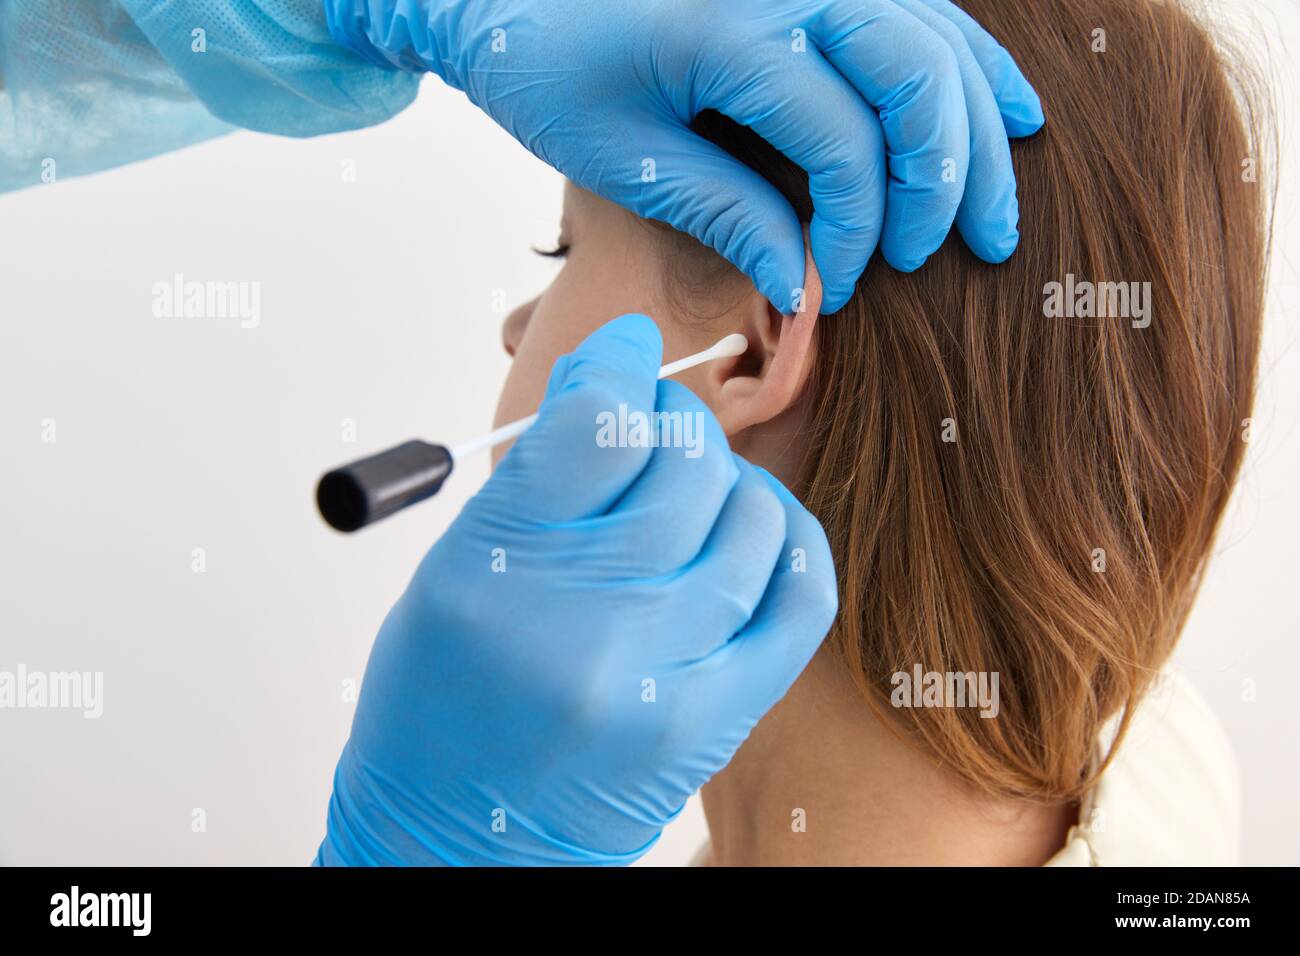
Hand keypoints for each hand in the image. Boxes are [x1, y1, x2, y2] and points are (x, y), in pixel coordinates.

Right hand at [316, 314, 838, 864]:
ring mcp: (659, 676)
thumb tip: (608, 380)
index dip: (622, 366)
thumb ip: (535, 476)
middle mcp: (585, 619)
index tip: (629, 355)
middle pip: (681, 462)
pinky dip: (787, 543)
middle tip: (654, 425)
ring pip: (748, 518)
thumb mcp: (454, 570)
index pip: (596, 423)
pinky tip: (753, 531)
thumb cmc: (440, 701)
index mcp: (497, 570)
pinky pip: (797, 599)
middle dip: (672, 421)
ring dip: (727, 480)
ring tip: (694, 490)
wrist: (456, 840)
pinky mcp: (712, 721)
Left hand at [324, 0, 1043, 312]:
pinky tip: (1006, 113)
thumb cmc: (546, 66)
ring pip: (936, 37)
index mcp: (731, 28)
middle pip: (916, 75)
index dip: (860, 223)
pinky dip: (968, 66)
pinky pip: (922, 11)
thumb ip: (727, 214)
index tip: (841, 283)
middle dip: (946, 177)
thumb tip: (805, 285)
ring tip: (997, 212)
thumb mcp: (625, 156)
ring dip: (977, 126)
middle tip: (956, 254)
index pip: (843, 137)